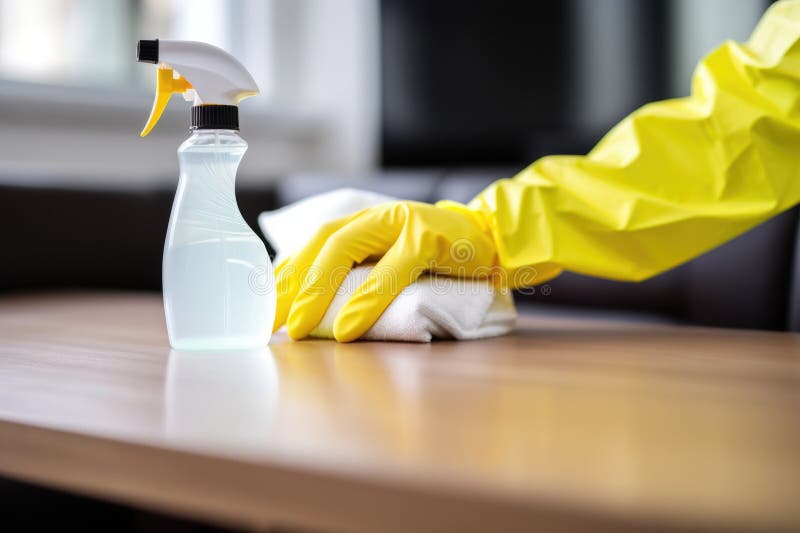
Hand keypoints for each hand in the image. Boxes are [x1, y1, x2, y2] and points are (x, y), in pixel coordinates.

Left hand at [273, 200, 496, 341]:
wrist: (491, 240)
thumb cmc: (437, 257)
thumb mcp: (392, 259)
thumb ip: (361, 270)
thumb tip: (314, 307)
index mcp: (363, 222)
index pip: (311, 244)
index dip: (284, 274)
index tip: (262, 308)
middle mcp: (375, 217)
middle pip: (319, 245)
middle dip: (289, 284)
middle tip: (268, 322)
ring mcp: (402, 223)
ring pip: (345, 251)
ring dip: (316, 291)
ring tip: (298, 327)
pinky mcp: (429, 239)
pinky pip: (392, 271)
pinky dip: (367, 300)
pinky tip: (346, 329)